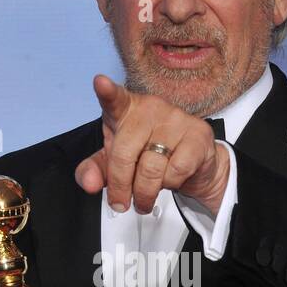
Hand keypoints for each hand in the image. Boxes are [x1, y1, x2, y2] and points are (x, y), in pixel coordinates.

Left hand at [74, 74, 230, 217]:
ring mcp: (175, 119)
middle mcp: (150, 108)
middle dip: (120, 186)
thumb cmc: (149, 154)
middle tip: (121, 203)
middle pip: (125, 153)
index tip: (99, 83)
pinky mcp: (197, 134)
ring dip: (145, 192)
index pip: (114, 98)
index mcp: (126, 110)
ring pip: (150, 168)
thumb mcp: (115, 162)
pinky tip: (172, 178)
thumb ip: (95, 170)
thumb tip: (89, 184)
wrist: (195, 162)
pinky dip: (170, 184)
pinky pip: (176, 171)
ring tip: (146, 196)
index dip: (107, 92)